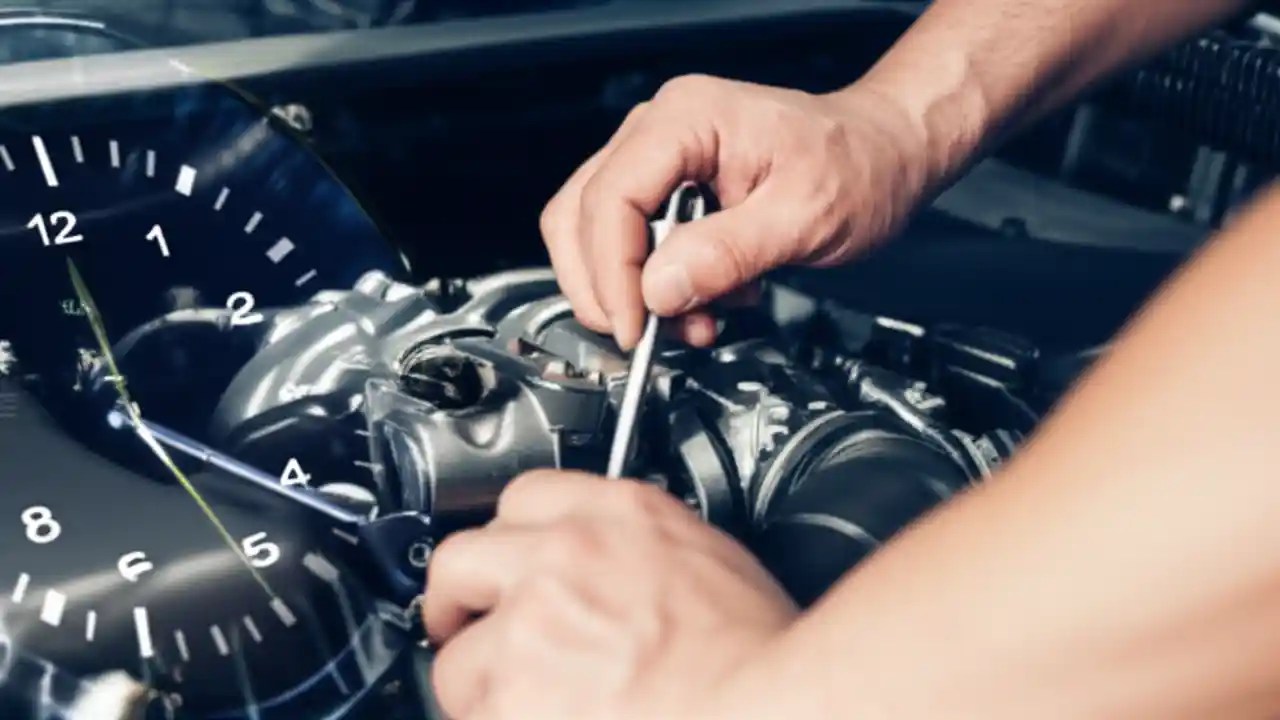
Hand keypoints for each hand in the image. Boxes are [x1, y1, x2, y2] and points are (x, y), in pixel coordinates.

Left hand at [423, 470, 797, 719]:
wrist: (771, 707)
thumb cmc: (756, 653)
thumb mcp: (705, 559)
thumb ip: (637, 549)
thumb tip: (608, 565)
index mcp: (619, 514)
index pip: (524, 496)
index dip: (510, 540)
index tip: (504, 564)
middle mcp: (563, 558)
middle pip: (460, 560)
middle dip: (462, 602)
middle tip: (470, 631)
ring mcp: (528, 627)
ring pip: (457, 657)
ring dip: (484, 684)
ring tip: (527, 704)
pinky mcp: (510, 696)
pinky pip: (471, 713)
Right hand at [541, 75, 933, 348]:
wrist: (886, 155)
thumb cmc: (859, 164)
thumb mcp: (804, 217)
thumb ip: (727, 253)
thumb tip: (658, 290)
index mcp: (686, 119)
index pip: (610, 200)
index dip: (612, 274)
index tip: (635, 328)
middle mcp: (659, 131)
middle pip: (581, 216)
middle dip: (608, 288)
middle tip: (646, 336)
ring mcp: (659, 160)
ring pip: (596, 234)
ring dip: (630, 293)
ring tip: (690, 321)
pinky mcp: (668, 190)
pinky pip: (631, 243)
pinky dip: (654, 286)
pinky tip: (703, 300)